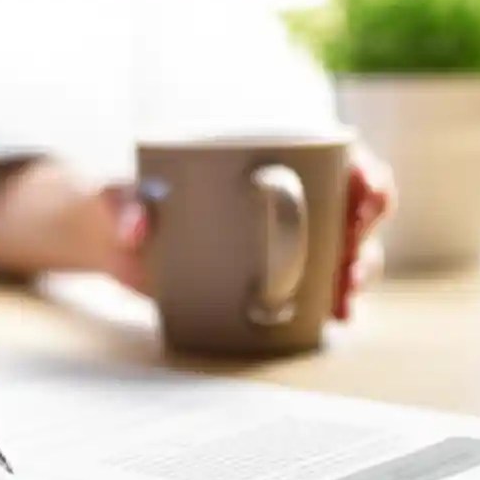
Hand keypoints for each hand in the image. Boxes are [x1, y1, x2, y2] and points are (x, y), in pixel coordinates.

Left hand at [0, 156, 393, 318]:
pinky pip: (316, 293)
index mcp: (270, 161)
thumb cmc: (127, 201)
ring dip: (355, 275)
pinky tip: (335, 319)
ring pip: (345, 255)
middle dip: (365, 234)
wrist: (114, 240)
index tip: (362, 192)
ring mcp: (286, 242)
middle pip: (354, 212)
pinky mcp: (272, 282)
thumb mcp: (121, 197)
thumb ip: (124, 205)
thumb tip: (137, 228)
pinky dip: (332, 306)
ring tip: (342, 298)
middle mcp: (289, 199)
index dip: (365, 175)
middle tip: (348, 258)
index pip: (340, 161)